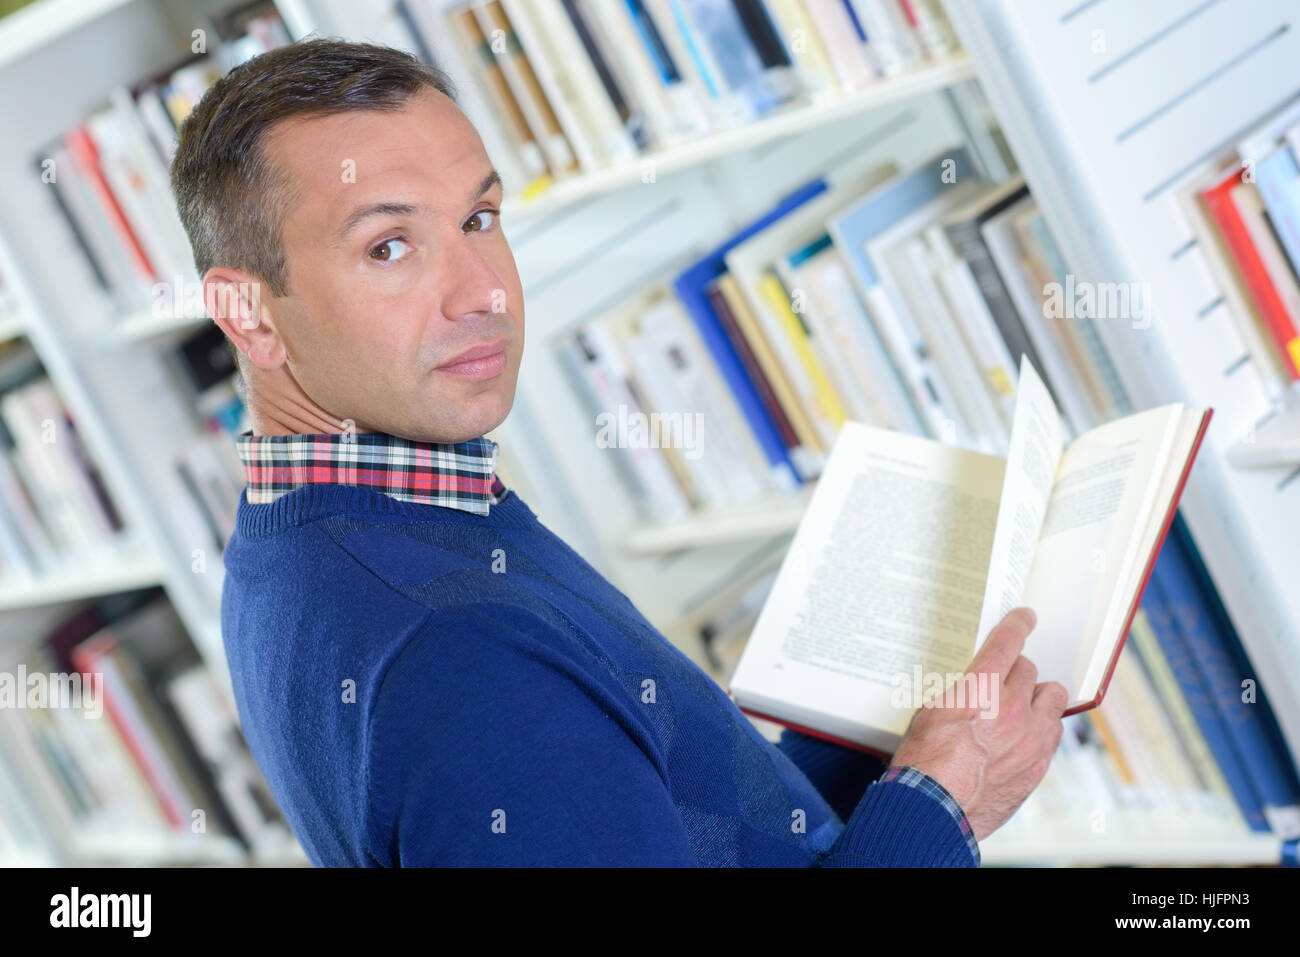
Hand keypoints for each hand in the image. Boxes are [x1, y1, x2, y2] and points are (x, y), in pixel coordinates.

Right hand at [888, 606, 1067, 841]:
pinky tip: (1025, 736)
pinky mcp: (1038, 765)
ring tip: (1021, 708)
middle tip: (1003, 682)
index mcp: (980, 691)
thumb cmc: (923, 764)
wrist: (933, 811)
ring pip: (1052, 697)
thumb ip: (961, 694)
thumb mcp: (930, 713)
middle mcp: (1011, 709)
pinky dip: (1042, 727)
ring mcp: (1030, 738)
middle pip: (1029, 670)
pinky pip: (1053, 732)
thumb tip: (975, 688)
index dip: (1018, 624)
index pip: (1007, 643)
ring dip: (1037, 697)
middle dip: (1016, 671)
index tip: (1025, 616)